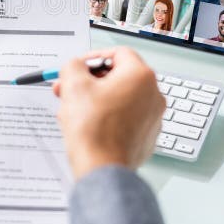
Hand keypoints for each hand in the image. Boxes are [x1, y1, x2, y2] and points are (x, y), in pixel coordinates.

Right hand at [53, 47, 164, 179]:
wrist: (102, 169)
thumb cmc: (93, 131)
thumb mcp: (73, 85)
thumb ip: (73, 65)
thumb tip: (75, 66)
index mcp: (140, 76)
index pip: (117, 53)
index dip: (93, 58)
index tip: (79, 67)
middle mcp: (153, 95)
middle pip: (118, 77)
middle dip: (90, 81)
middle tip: (70, 88)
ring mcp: (152, 117)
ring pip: (119, 99)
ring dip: (96, 100)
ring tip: (73, 110)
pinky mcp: (146, 136)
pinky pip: (125, 118)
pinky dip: (107, 118)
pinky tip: (88, 126)